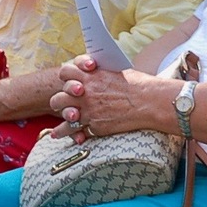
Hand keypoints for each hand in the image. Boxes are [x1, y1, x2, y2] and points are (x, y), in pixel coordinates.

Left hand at [48, 55, 166, 142]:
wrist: (150, 102)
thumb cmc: (137, 84)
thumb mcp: (115, 70)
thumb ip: (98, 74)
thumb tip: (90, 73)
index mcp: (90, 75)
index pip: (65, 72)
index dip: (66, 76)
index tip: (70, 81)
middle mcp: (85, 93)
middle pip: (59, 97)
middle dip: (59, 101)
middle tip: (62, 103)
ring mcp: (89, 110)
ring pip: (64, 116)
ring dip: (61, 120)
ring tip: (56, 129)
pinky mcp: (95, 125)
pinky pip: (75, 131)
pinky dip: (68, 135)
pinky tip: (60, 136)